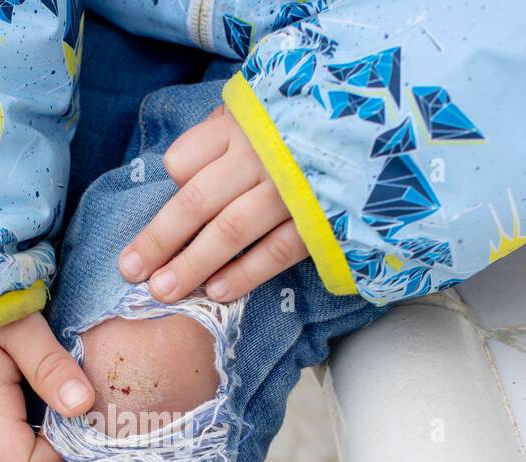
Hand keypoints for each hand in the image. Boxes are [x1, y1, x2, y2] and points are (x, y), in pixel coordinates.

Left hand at [117, 106, 308, 303]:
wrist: (394, 119)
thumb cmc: (319, 117)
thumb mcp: (268, 104)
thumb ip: (225, 131)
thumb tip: (181, 168)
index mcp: (243, 125)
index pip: (187, 161)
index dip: (170, 190)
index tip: (162, 213)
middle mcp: (262, 155)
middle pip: (196, 202)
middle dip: (160, 240)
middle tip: (131, 271)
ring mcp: (292, 188)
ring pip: (230, 231)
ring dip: (192, 264)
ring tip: (163, 291)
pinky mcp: (323, 218)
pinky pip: (277, 250)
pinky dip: (245, 272)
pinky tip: (216, 293)